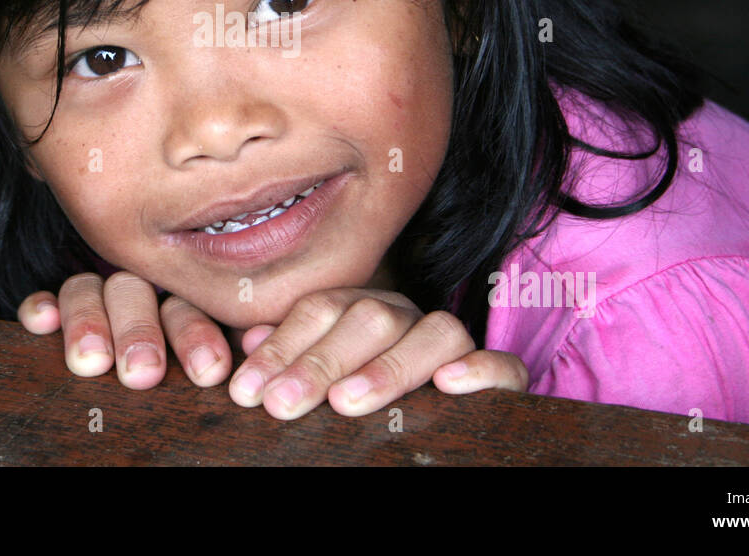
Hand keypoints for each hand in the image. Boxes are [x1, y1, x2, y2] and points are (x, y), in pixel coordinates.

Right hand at [18, 271, 235, 389]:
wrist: (135, 395)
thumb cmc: (195, 376)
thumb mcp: (215, 363)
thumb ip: (230, 353)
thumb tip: (255, 351)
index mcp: (185, 305)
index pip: (187, 307)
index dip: (196, 337)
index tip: (209, 371)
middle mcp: (142, 295)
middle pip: (137, 292)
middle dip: (140, 332)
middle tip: (144, 373)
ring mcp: (99, 299)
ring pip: (90, 290)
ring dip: (89, 321)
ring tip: (91, 361)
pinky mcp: (57, 309)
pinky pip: (48, 297)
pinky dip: (44, 306)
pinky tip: (43, 323)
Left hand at [226, 287, 528, 419]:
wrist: (432, 438)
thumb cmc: (354, 400)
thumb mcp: (317, 380)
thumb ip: (287, 356)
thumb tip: (248, 342)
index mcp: (362, 312)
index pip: (320, 310)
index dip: (282, 349)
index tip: (247, 392)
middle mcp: (408, 320)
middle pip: (370, 318)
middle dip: (320, 362)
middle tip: (280, 404)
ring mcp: (454, 346)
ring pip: (436, 331)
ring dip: (388, 367)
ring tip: (346, 402)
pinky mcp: (501, 378)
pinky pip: (502, 365)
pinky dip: (480, 369)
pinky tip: (449, 385)